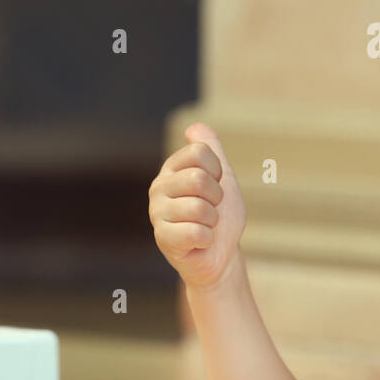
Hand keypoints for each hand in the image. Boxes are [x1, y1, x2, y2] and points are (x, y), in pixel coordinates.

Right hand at [148, 122, 247, 291]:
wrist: (220, 253)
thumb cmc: (221, 214)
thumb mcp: (223, 177)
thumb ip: (211, 149)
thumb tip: (195, 127)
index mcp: (172, 168)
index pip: (200, 152)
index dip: (218, 171)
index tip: (216, 185)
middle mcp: (159, 187)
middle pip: (198, 179)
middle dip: (217, 198)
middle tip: (212, 209)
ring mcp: (157, 213)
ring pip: (200, 208)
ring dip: (213, 221)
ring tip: (205, 225)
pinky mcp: (162, 238)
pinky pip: (197, 232)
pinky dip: (208, 238)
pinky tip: (200, 241)